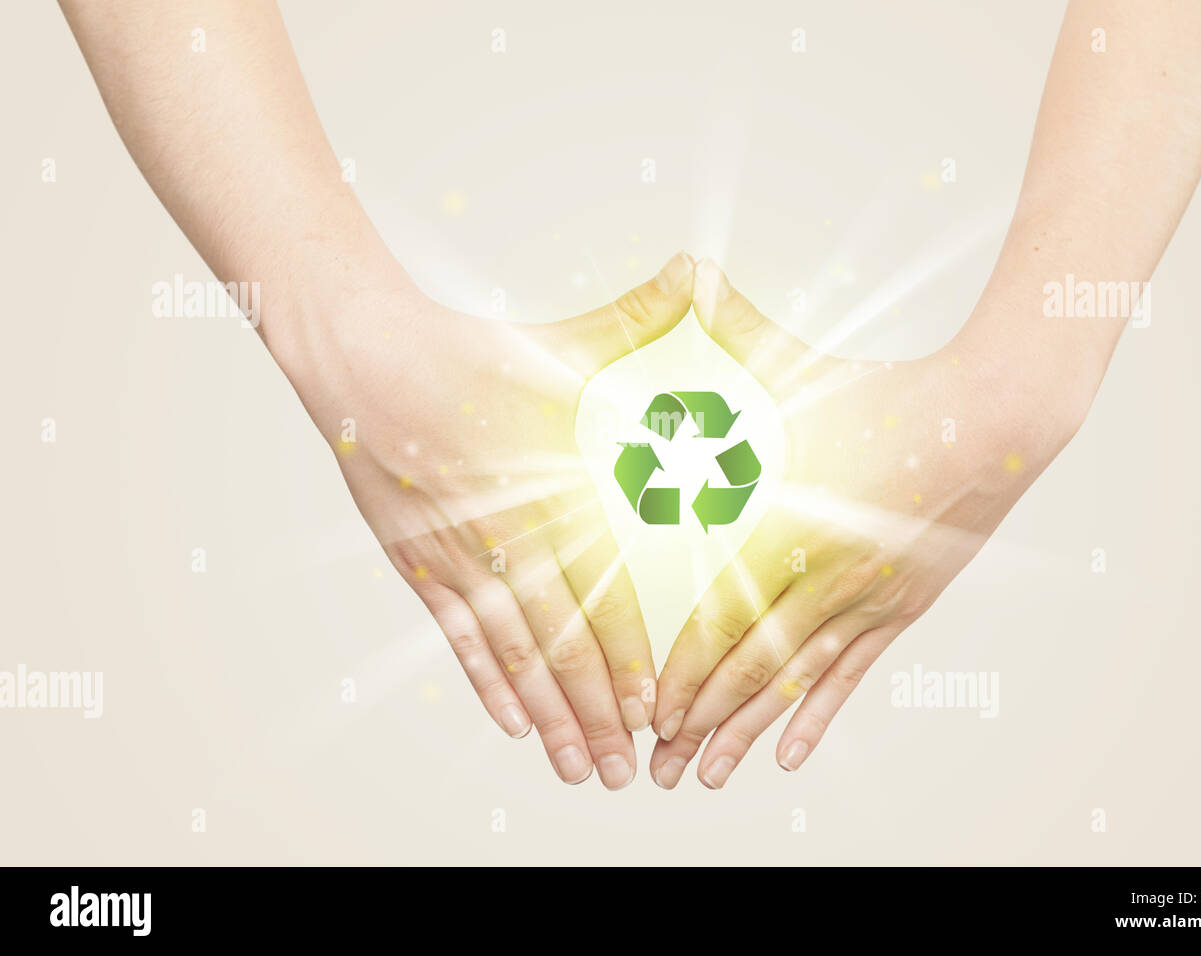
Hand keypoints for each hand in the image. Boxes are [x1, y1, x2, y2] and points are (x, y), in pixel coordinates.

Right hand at [292, 253, 693, 787]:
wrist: (365, 357)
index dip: (631, 658)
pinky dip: (486, 682)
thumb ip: (637, 316)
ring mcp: (456, 557)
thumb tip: (696, 267)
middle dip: (596, 712)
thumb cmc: (472, 352)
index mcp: (550, 492)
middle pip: (559, 644)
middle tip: (627, 771)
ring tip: (576, 766)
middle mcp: (506, 538)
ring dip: (546, 715)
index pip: (600, 595)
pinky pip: (459, 636)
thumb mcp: (561, 337)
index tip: (661, 708)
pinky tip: (509, 721)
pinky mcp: (417, 562)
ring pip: (510, 654)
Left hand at [649, 260, 1077, 787]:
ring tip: (704, 779)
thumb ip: (737, 326)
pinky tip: (786, 758)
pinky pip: (848, 677)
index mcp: (794, 528)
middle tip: (651, 774)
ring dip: (745, 735)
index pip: (721, 619)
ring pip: (794, 687)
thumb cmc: (891, 390)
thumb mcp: (807, 364)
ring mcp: (870, 602)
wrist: (994, 416)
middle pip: (749, 671)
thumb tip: (689, 268)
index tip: (644, 713)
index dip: (680, 672)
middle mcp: (828, 579)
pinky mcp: (900, 608)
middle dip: (697, 724)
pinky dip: (814, 719)